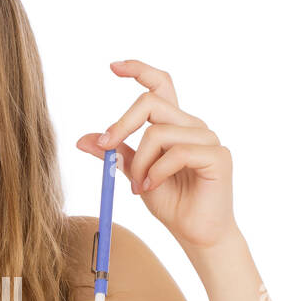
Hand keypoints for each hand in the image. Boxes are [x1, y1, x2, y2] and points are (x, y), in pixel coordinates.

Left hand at [76, 60, 236, 251]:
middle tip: (106, 148)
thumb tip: (82, 140)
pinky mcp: (217, 156)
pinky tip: (151, 188)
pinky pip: (177, 153)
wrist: (195, 234)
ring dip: (140, 163)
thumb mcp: (135, 174)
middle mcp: (193, 125)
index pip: (160, 85)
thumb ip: (116, 154)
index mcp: (175, 124)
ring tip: (138, 186)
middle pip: (151, 103)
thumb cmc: (171, 203)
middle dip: (121, 125)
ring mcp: (208, 139)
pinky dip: (156, 172)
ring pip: (159, 132)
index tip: (112, 67)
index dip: (139, 70)